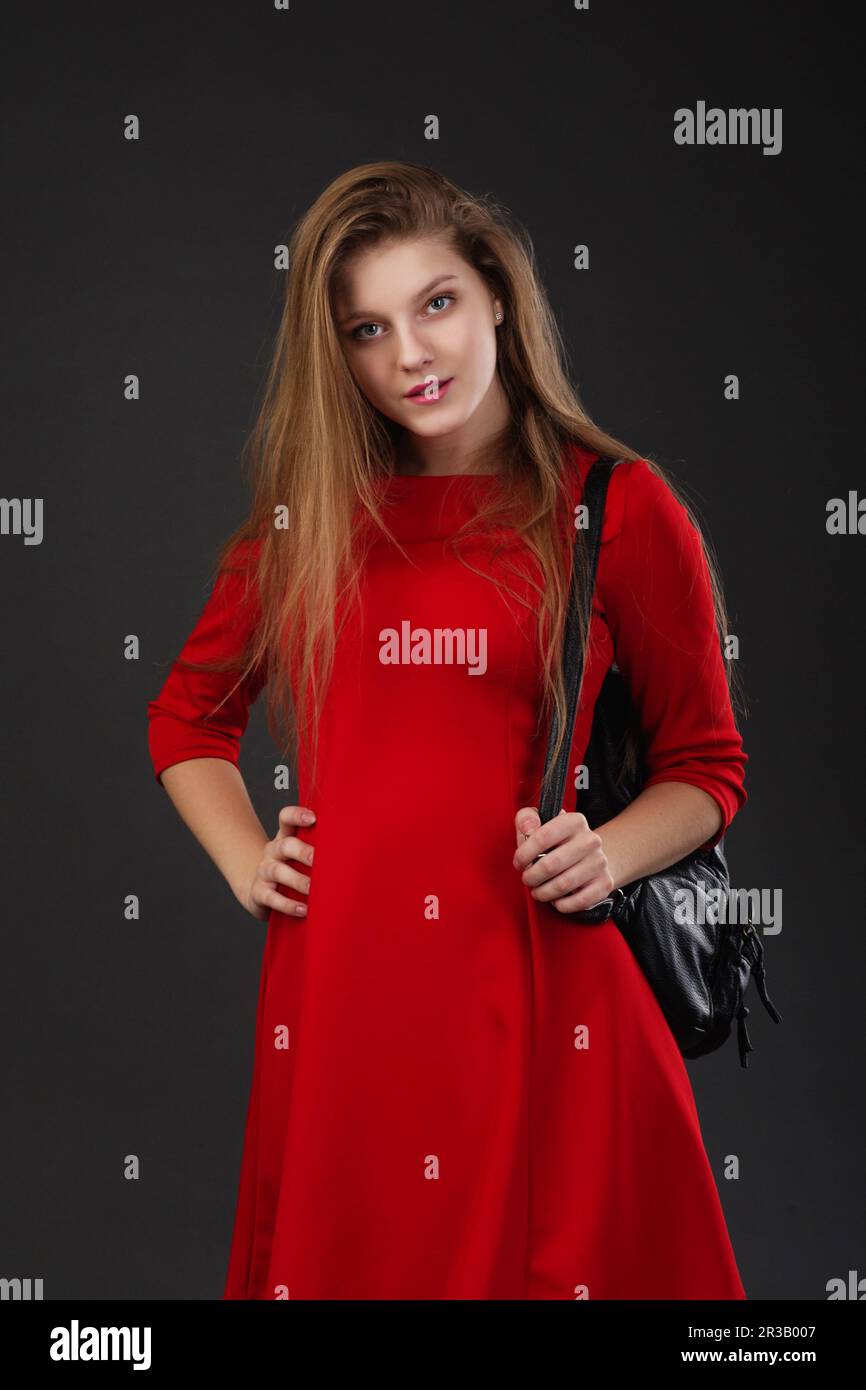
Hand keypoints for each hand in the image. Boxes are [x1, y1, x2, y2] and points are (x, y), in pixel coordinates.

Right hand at [239, 804, 315, 920]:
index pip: (286, 819)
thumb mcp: (302, 857)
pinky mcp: (259, 893)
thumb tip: (360, 851)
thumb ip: (322, 850)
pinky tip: (303, 910)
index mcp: (285, 837)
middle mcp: (273, 851)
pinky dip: (288, 904)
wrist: (261, 892)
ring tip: (314, 889)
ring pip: (278, 871)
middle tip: (318, 859)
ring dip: (298, 880)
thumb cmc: (293, 871)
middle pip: (285, 845)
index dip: (296, 815)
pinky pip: (271, 897)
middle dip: (302, 851)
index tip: (313, 818)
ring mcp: (264, 871)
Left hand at [512, 805, 613, 913]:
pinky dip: (562, 905)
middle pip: (550, 865)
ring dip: (543, 893)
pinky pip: (578, 901)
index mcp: (574, 821)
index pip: (542, 837)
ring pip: (563, 885)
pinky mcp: (604, 883)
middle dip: (531, 877)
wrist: (591, 856)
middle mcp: (590, 840)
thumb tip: (528, 830)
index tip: (519, 862)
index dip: (524, 854)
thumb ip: (526, 820)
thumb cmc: (558, 841)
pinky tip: (556, 899)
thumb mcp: (540, 822)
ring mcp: (599, 862)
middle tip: (527, 879)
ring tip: (538, 891)